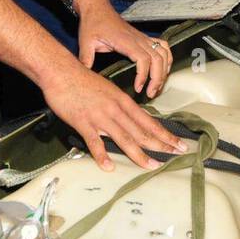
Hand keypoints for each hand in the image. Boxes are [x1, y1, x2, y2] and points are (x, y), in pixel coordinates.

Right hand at [41, 59, 185, 171]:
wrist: (61, 72)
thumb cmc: (83, 80)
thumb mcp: (108, 90)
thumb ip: (120, 106)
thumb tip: (133, 119)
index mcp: (123, 101)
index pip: (149, 121)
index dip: (165, 133)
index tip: (178, 143)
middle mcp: (115, 109)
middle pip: (141, 131)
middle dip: (161, 145)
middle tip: (176, 156)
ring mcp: (100, 117)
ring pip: (124, 138)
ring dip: (139, 154)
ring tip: (151, 166)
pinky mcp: (83, 122)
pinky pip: (95, 142)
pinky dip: (102, 155)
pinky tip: (108, 166)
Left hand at [75, 0, 172, 96]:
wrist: (97, 8)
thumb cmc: (93, 23)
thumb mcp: (86, 42)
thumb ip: (86, 59)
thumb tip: (84, 76)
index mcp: (125, 41)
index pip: (143, 59)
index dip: (143, 76)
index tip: (138, 88)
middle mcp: (138, 39)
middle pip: (157, 59)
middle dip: (157, 78)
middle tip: (150, 93)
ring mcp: (142, 37)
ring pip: (163, 53)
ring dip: (164, 70)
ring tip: (157, 86)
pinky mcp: (144, 37)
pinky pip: (162, 46)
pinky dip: (167, 58)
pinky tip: (164, 69)